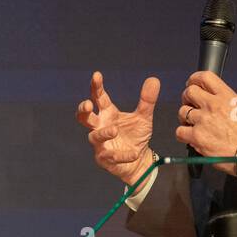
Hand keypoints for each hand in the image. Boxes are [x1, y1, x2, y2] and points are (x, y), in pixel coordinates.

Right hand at [76, 71, 160, 186]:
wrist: (139, 161)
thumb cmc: (136, 136)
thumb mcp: (144, 118)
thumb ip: (147, 100)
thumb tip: (154, 79)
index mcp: (107, 113)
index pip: (98, 97)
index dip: (96, 87)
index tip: (97, 75)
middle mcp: (100, 127)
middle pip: (84, 117)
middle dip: (83, 110)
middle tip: (87, 104)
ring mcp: (100, 144)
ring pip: (94, 136)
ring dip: (103, 133)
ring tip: (114, 130)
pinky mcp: (105, 159)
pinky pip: (111, 156)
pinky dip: (122, 154)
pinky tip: (134, 153)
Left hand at [175, 71, 236, 174]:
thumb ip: (222, 100)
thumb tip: (209, 97)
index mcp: (226, 97)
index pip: (205, 77)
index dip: (194, 79)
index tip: (191, 83)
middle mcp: (213, 105)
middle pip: (189, 92)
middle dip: (187, 98)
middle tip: (190, 105)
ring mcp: (203, 120)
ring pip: (182, 111)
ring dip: (185, 117)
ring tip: (192, 124)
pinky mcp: (196, 136)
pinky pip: (179, 130)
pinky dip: (183, 134)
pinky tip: (191, 136)